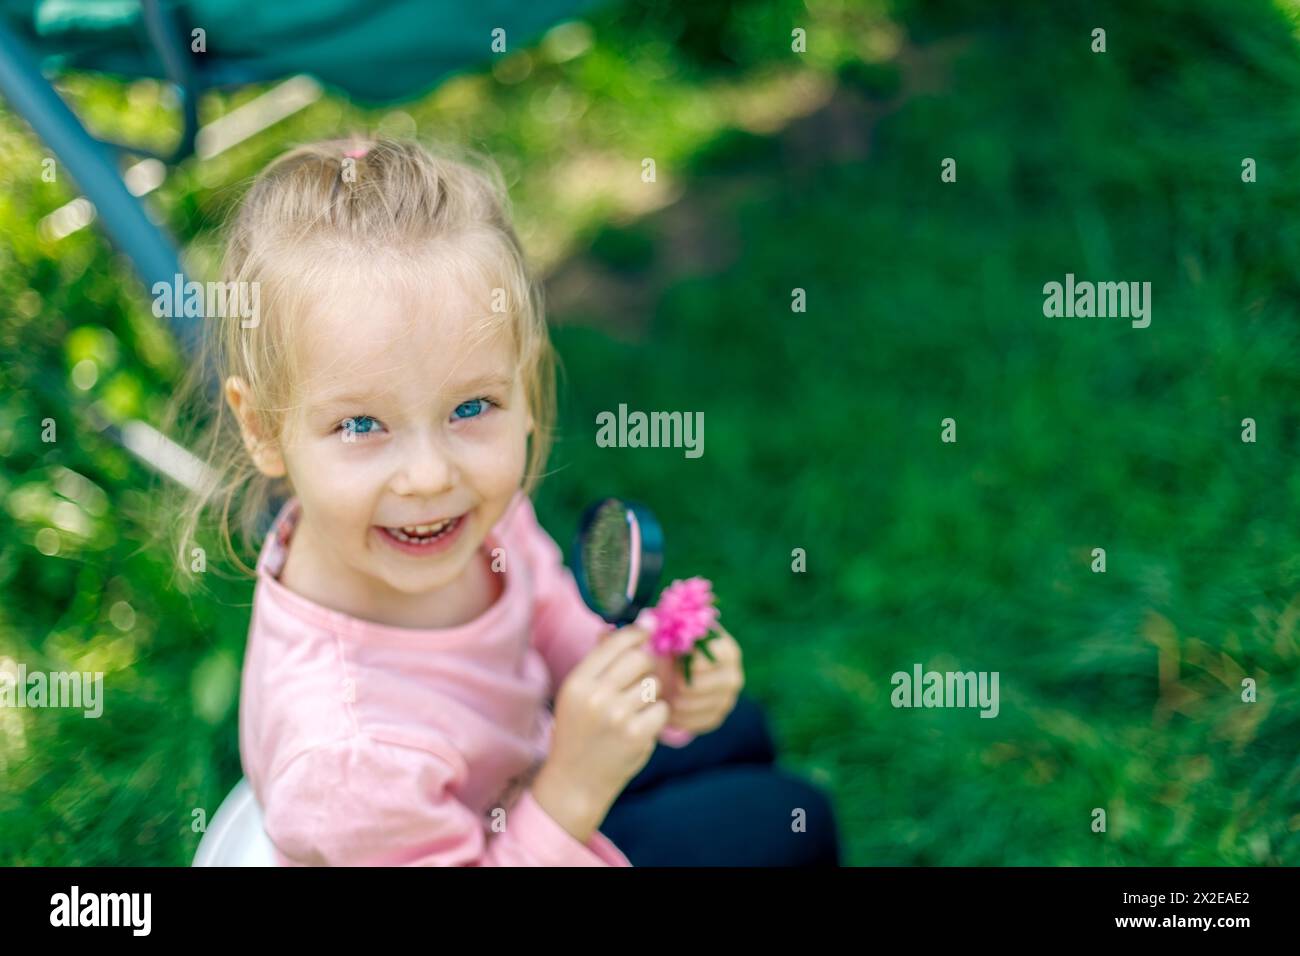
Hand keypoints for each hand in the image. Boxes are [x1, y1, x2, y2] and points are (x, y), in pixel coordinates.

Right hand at [537, 625, 669, 840]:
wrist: (575, 781)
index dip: (636, 634)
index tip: (647, 631)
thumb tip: (627, 626)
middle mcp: (596, 696)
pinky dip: (656, 717)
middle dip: (646, 667)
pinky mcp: (637, 734)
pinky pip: (662, 710)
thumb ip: (599, 662)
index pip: (616, 643)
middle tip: (639, 681)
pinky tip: (640, 727)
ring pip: (654, 685)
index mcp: (578, 682)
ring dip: (651, 696)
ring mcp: (617, 716)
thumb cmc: (579, 731)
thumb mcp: (577, 694)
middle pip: (640, 659)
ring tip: (633, 711)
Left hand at [657, 622, 742, 735]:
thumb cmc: (675, 646)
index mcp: (728, 651)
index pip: (711, 657)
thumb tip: (648, 621)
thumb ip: (664, 624)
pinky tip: (666, 704)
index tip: (672, 657)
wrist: (681, 669)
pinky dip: (675, 715)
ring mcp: (727, 700)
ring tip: (661, 689)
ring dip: (671, 698)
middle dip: (675, 681)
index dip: (687, 659)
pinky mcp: (715, 718)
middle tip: (662, 677)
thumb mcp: (673, 631)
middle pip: (699, 685)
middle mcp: (733, 676)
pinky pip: (691, 722)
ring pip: (692, 705)